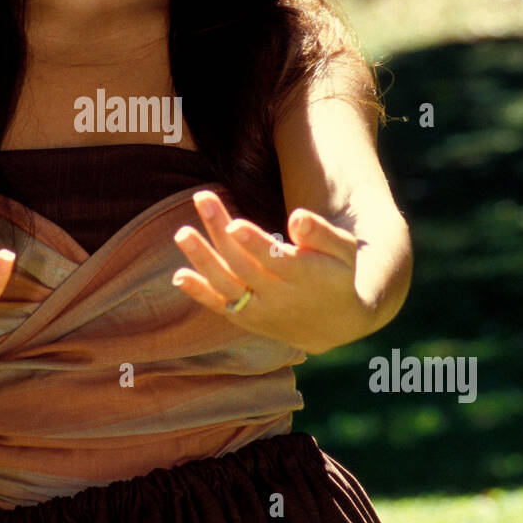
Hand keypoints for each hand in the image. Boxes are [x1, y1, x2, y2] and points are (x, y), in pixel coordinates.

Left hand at [172, 190, 365, 355]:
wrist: (334, 325)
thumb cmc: (338, 273)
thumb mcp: (344, 251)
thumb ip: (321, 233)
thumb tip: (297, 216)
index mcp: (306, 276)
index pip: (276, 260)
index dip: (255, 243)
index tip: (234, 224)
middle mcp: (279, 296)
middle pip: (243, 264)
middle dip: (220, 232)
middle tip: (202, 197)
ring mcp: (260, 310)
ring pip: (226, 285)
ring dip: (202, 260)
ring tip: (182, 233)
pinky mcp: (247, 318)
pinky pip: (220, 306)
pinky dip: (199, 293)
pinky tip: (178, 275)